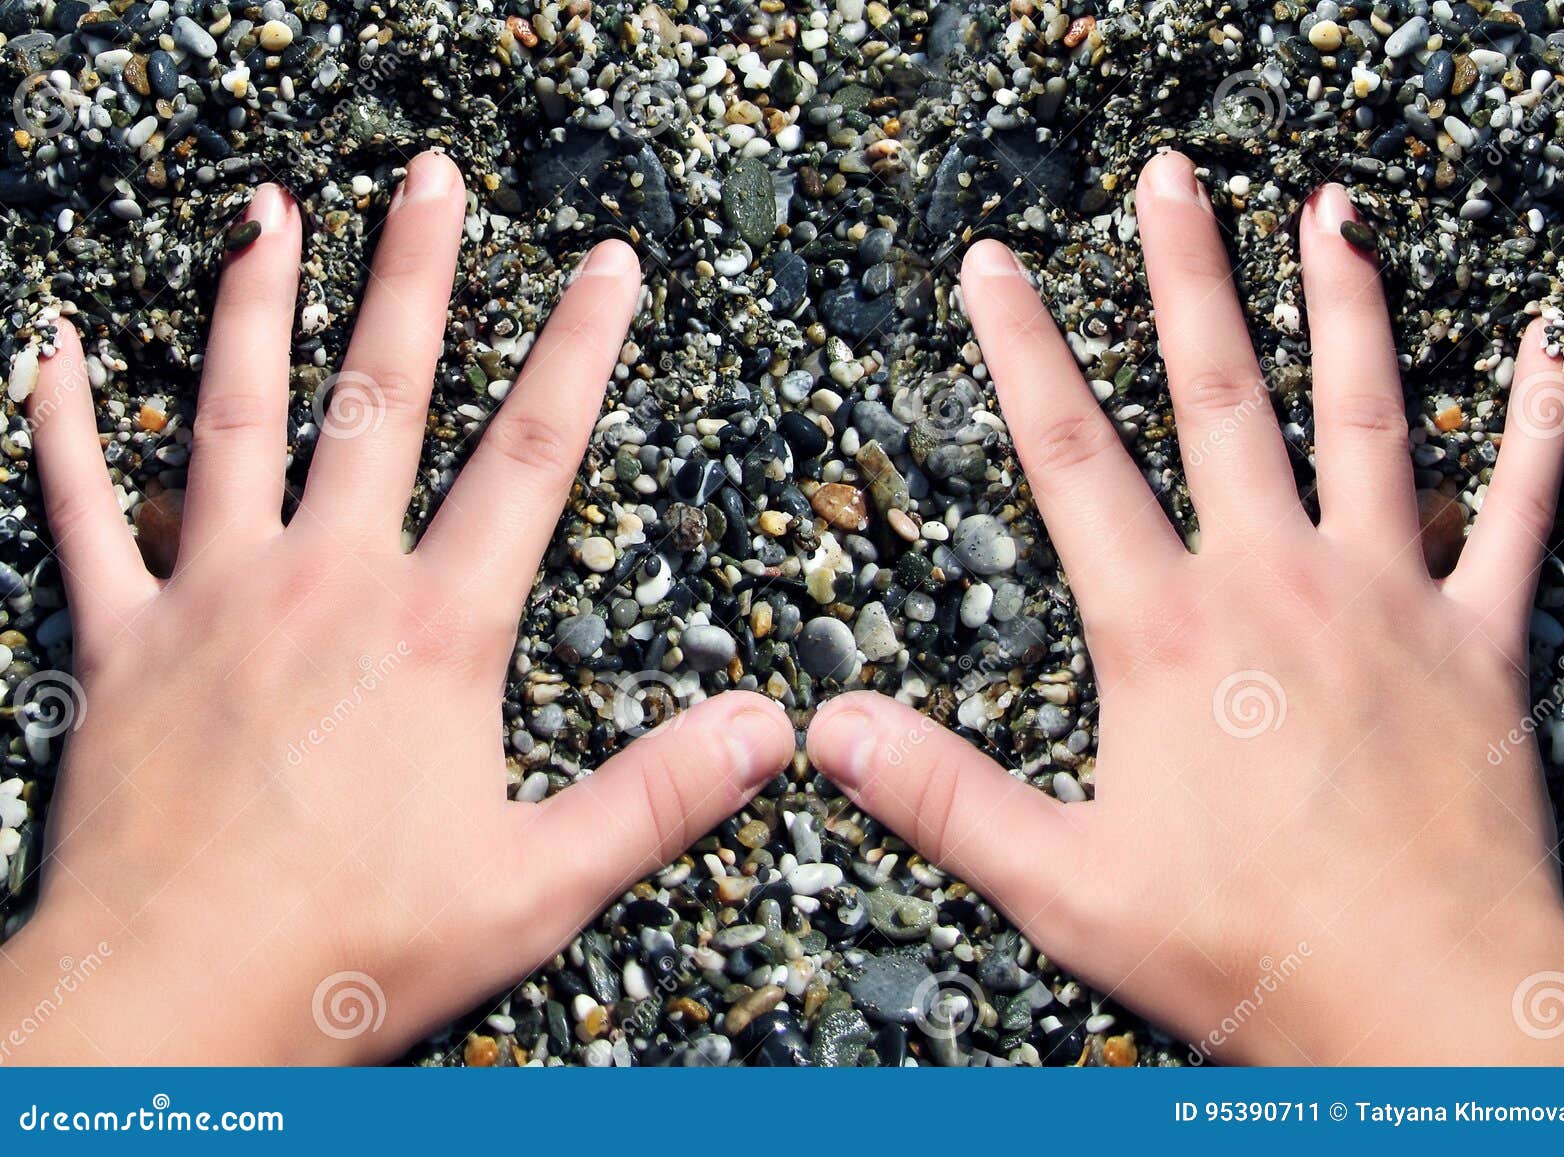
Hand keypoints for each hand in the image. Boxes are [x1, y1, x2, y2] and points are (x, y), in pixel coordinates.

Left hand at [2, 152, 792, 1063]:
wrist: (172, 1006)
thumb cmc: (359, 949)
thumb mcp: (541, 885)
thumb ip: (660, 795)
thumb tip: (773, 724)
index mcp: (436, 634)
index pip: (529, 460)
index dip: (578, 353)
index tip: (605, 265)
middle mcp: (327, 585)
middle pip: (380, 398)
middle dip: (411, 277)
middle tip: (427, 177)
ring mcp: (215, 601)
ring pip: (234, 420)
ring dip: (252, 306)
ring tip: (267, 211)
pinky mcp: (121, 642)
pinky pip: (79, 511)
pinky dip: (64, 426)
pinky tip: (52, 350)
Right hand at [808, 151, 1563, 1063]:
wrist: (1422, 1000)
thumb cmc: (1242, 946)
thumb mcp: (1060, 883)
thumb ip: (941, 796)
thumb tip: (827, 727)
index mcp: (1168, 635)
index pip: (1073, 463)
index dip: (1023, 355)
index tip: (997, 267)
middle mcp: (1276, 586)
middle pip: (1222, 400)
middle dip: (1189, 279)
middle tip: (1173, 180)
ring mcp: (1387, 601)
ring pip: (1366, 420)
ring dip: (1345, 308)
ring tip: (1331, 214)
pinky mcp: (1477, 642)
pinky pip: (1520, 511)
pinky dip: (1536, 424)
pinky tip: (1545, 351)